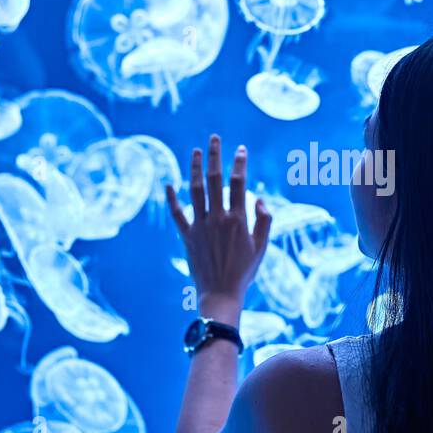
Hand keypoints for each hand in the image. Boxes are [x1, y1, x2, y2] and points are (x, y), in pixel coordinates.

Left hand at [166, 135, 271, 318]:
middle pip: (214, 179)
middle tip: (214, 138)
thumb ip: (264, 221)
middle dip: (214, 156)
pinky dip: (171, 199)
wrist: (220, 294)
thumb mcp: (261, 247)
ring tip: (195, 151)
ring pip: (194, 190)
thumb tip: (259, 200)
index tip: (241, 149)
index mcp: (238, 219)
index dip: (240, 163)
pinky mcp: (187, 236)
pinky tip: (168, 184)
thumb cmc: (244, 272)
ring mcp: (200, 226)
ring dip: (194, 168)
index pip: (239, 183)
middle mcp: (217, 218)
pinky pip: (177, 214)